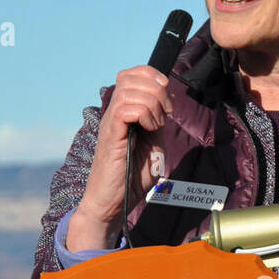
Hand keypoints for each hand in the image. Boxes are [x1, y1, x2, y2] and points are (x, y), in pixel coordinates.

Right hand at [67, 66, 173, 250]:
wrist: (113, 203)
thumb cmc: (131, 179)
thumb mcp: (154, 145)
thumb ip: (158, 122)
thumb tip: (167, 102)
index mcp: (123, 112)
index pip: (132, 74)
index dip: (152, 76)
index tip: (167, 100)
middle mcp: (113, 113)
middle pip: (130, 76)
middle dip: (157, 89)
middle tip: (165, 113)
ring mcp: (110, 123)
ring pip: (129, 90)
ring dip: (152, 103)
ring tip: (157, 125)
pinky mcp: (111, 136)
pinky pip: (125, 109)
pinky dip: (145, 115)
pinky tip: (150, 130)